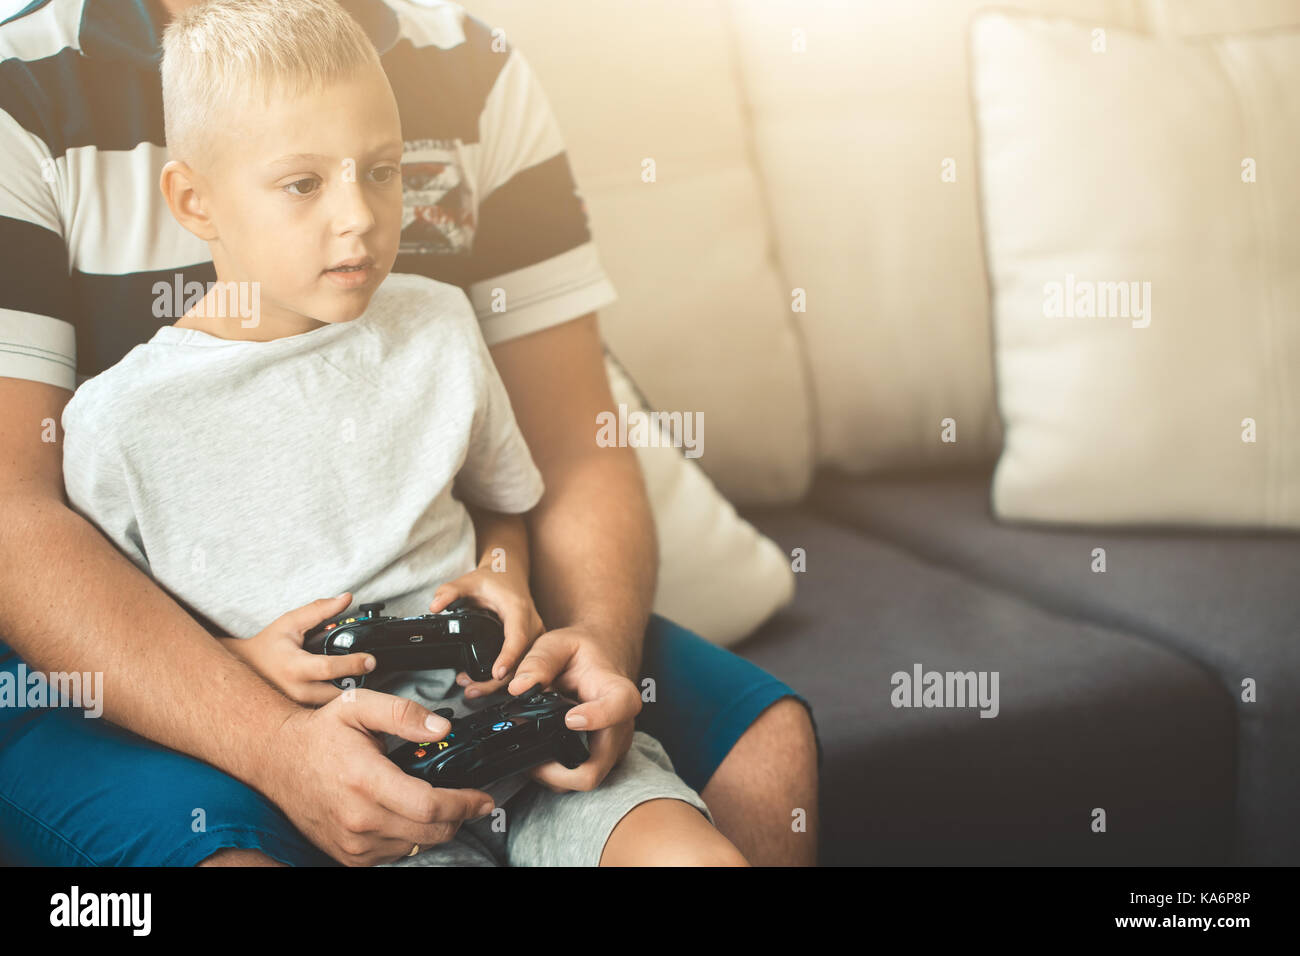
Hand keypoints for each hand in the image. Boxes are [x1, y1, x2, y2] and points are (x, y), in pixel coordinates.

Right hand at [220, 592, 374, 705]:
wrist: (246, 668)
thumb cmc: (268, 645)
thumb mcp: (291, 622)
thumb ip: (320, 609)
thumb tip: (347, 598)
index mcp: (294, 667)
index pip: (328, 669)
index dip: (353, 664)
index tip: (370, 660)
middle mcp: (297, 691)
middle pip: (337, 695)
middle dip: (358, 684)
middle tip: (370, 671)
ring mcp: (299, 706)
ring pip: (334, 707)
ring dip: (351, 695)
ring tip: (359, 678)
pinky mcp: (302, 715)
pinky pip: (328, 712)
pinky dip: (340, 704)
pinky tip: (345, 688)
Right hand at [264, 690, 495, 865]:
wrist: (277, 760)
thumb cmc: (319, 734)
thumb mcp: (360, 706)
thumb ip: (404, 713)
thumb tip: (442, 729)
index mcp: (366, 781)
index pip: (430, 806)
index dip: (465, 804)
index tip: (483, 798)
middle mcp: (360, 818)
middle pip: (430, 832)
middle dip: (458, 816)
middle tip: (469, 801)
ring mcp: (353, 842)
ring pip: (416, 846)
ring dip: (434, 828)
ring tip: (434, 803)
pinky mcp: (349, 855)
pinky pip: (395, 854)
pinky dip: (410, 838)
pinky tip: (407, 815)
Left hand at [429, 569, 544, 698]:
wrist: (510, 574)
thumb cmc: (494, 579)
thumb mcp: (469, 580)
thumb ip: (449, 591)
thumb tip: (435, 605)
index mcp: (518, 610)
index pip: (518, 637)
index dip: (508, 657)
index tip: (496, 673)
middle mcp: (531, 625)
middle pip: (521, 660)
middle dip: (497, 680)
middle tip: (471, 689)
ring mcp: (534, 636)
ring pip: (523, 667)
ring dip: (499, 683)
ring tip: (472, 688)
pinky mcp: (531, 644)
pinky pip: (522, 664)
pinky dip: (505, 676)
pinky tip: (484, 682)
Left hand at [504, 624, 642, 792]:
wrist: (602, 657)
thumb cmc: (582, 651)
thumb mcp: (557, 644)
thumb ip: (537, 662)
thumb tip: (518, 688)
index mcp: (616, 690)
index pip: (619, 707)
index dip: (598, 717)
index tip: (569, 719)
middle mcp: (621, 724)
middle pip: (597, 765)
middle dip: (557, 771)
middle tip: (528, 757)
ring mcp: (614, 745)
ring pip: (588, 779)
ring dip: (555, 777)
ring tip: (530, 755)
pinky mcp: (605, 757)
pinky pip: (583, 778)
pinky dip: (558, 775)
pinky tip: (542, 755)